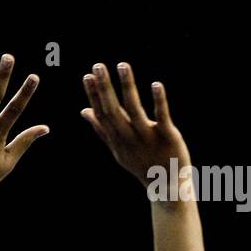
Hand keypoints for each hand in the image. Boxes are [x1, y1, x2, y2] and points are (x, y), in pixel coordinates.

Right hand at [81, 63, 188, 186]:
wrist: (166, 186)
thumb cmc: (141, 164)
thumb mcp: (117, 148)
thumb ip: (101, 129)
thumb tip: (83, 111)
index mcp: (116, 139)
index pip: (101, 114)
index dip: (94, 95)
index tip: (87, 76)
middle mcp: (128, 137)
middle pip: (113, 109)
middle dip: (104, 87)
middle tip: (97, 66)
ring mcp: (147, 137)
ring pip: (134, 109)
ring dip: (127, 86)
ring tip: (122, 65)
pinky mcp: (167, 136)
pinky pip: (162, 116)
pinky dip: (159, 100)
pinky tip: (155, 84)